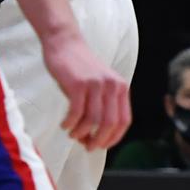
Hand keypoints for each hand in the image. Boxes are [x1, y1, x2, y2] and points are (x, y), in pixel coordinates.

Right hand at [43, 31, 132, 150]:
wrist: (65, 43)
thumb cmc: (79, 68)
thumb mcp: (100, 85)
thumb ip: (103, 105)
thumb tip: (96, 136)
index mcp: (120, 87)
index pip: (124, 121)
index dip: (114, 138)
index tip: (102, 146)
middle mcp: (112, 85)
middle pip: (109, 124)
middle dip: (98, 140)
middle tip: (87, 146)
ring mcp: (95, 84)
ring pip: (92, 120)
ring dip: (81, 133)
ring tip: (73, 134)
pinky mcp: (78, 84)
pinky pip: (76, 113)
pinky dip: (70, 124)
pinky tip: (65, 125)